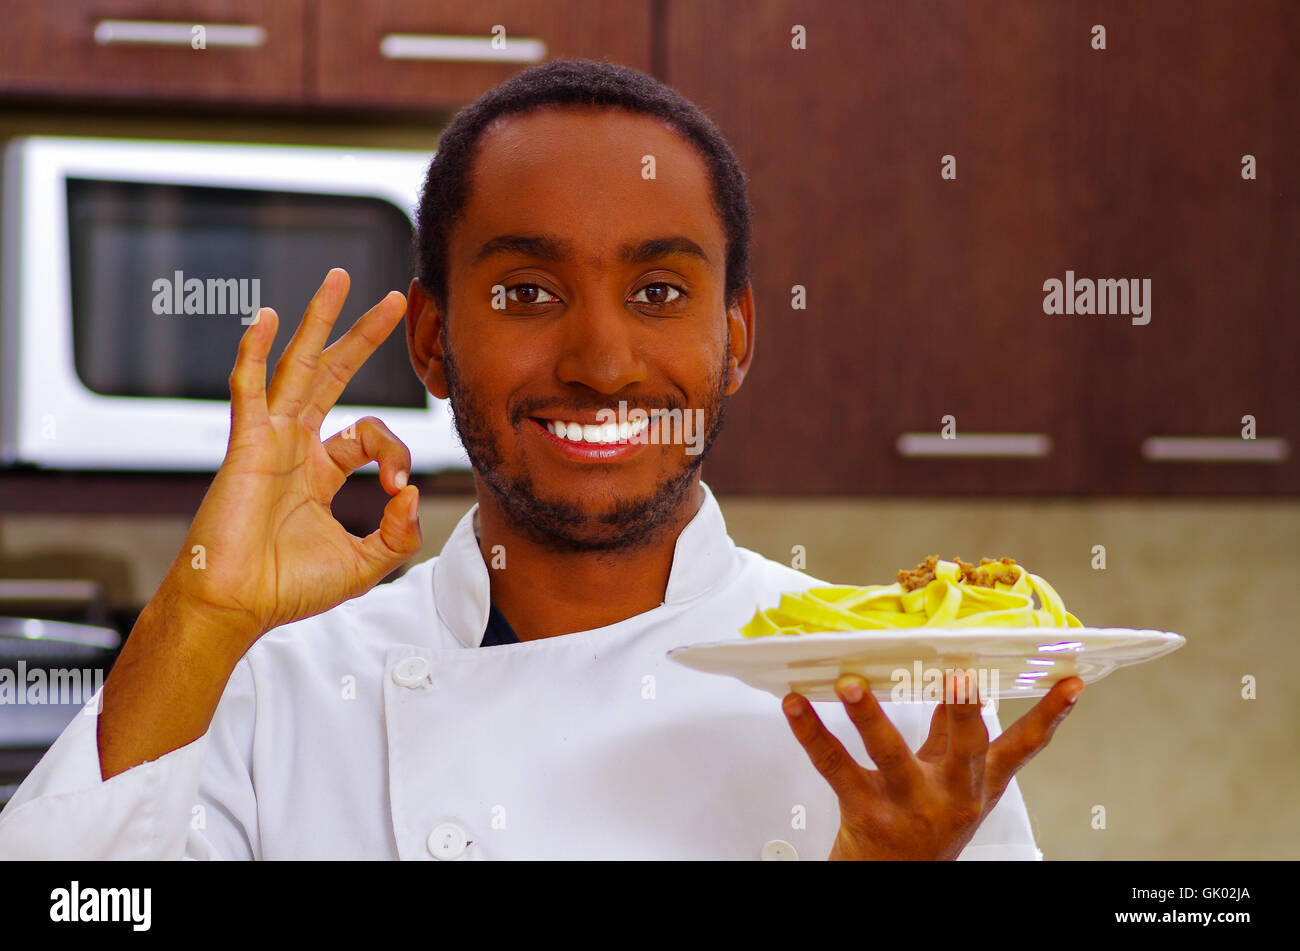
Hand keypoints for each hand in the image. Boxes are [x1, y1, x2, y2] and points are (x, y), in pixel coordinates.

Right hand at [160, 268, 422, 660]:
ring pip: (297, 366)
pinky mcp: (246, 445)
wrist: (236, 605)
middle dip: (364, 336)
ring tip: (337, 280)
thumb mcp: (365, 563)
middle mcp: (295, 446)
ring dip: (318, 322)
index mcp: (320, 470)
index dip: (395, 453)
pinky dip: (255, 353)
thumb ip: (399, 532)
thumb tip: (411, 491)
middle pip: (334, 375)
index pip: (370, 436)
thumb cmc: (287, 588)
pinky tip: (265, 320)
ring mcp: (269, 441)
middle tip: (394, 300)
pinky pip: (249, 389)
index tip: (397, 490)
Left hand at [782, 670, 1082, 859]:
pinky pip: (834, 767)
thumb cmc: (922, 820)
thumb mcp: (954, 782)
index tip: (1072, 681)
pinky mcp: (865, 814)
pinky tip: (794, 704)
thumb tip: (964, 676)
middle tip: (961, 675)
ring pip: (891, 756)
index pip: (1025, 747)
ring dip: (869, 717)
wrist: (891, 881)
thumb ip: (956, 734)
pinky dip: (811, 733)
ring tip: (849, 683)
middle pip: (967, 751)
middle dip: (965, 713)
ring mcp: (908, 807)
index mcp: (979, 784)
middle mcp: (952, 797)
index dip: (1051, 715)